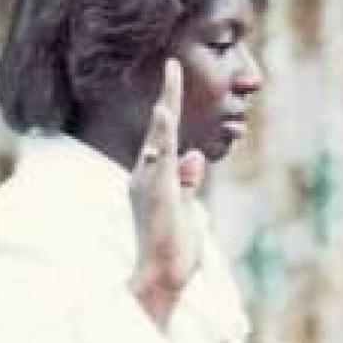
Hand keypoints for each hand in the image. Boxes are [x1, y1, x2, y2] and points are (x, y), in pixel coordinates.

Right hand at [127, 59, 206, 325]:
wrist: (161, 280)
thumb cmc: (173, 251)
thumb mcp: (186, 209)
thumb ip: (188, 183)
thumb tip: (196, 155)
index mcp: (154, 179)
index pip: (165, 138)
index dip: (170, 108)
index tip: (175, 78)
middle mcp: (146, 176)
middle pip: (159, 129)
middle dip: (167, 95)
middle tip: (172, 62)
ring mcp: (149, 183)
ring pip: (158, 137)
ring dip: (166, 106)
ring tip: (171, 73)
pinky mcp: (156, 192)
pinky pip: (160, 157)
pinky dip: (162, 134)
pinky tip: (166, 112)